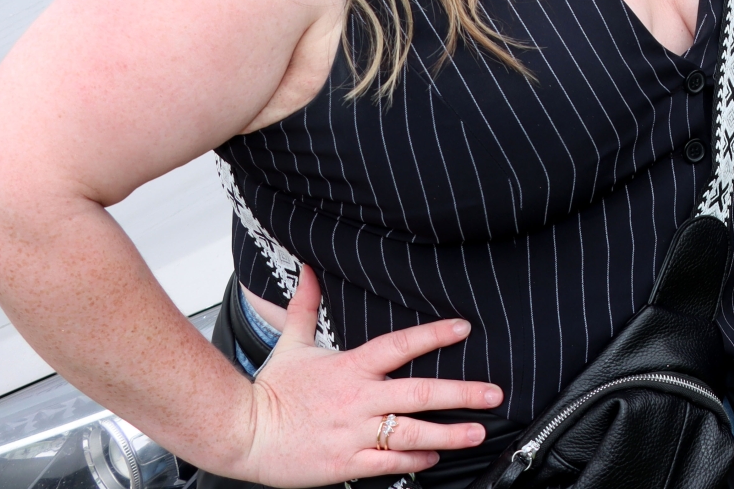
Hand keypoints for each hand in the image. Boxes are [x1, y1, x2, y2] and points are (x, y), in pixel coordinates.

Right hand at [228, 266, 504, 487]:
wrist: (240, 433)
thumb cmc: (269, 390)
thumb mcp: (291, 343)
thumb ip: (306, 306)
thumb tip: (308, 270)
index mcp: (350, 368)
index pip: (400, 346)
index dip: (433, 335)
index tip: (463, 328)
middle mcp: (358, 400)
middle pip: (420, 394)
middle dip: (462, 394)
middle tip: (493, 394)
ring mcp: (354, 433)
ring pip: (412, 434)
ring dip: (449, 433)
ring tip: (478, 432)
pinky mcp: (345, 463)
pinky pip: (388, 463)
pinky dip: (415, 460)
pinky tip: (435, 457)